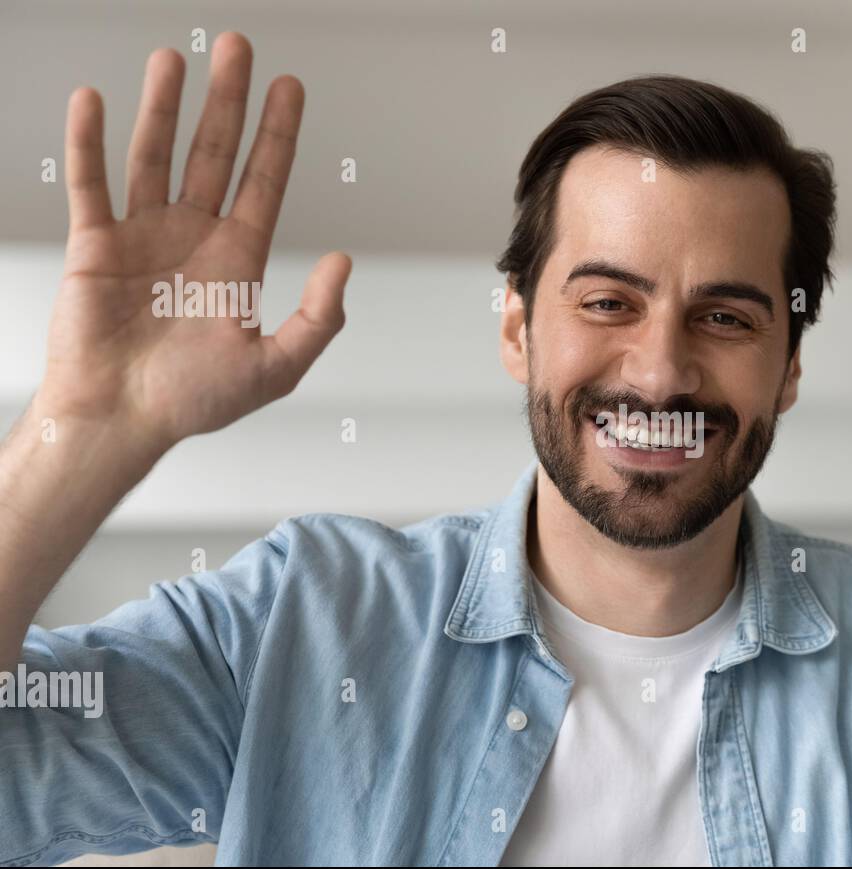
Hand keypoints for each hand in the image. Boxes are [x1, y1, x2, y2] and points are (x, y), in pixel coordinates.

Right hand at [39, 32, 349, 452]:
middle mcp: (193, 237)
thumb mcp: (275, 368)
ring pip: (154, 155)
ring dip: (163, 108)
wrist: (122, 420)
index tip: (289, 87)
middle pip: (213, 153)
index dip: (278, 134)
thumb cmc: (192, 402)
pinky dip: (88, 142)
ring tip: (173, 59)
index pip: (264, 181)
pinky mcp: (95, 245)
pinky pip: (91, 183)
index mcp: (237, 260)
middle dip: (226, 101)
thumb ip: (317, 319)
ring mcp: (143, 236)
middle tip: (237, 47)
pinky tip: (95, 99)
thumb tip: (344, 262)